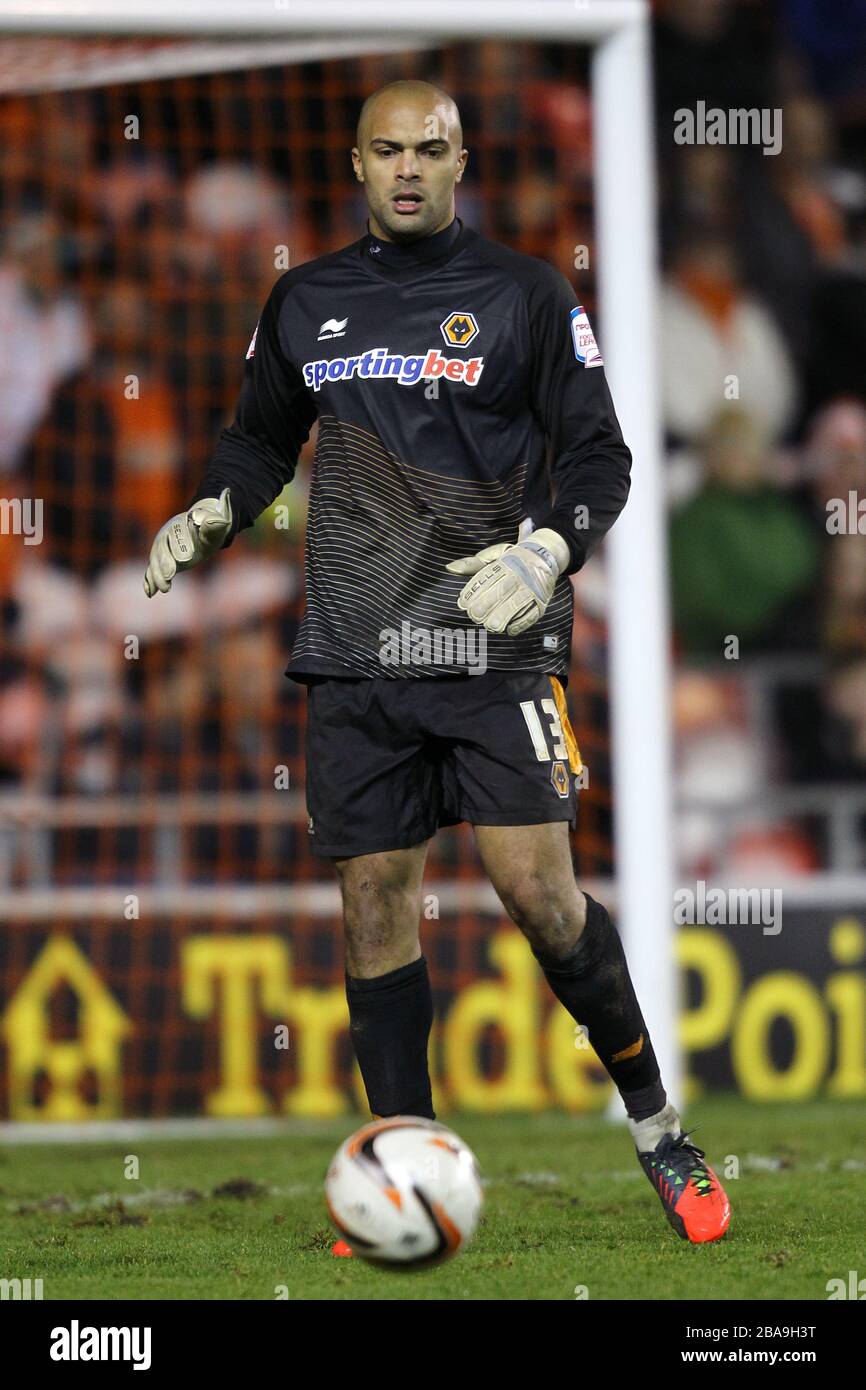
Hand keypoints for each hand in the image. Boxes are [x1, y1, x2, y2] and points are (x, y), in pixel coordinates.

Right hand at [143, 488, 231, 596]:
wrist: (202, 528)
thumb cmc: (209, 527)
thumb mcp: (214, 525)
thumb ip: (214, 524)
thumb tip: (217, 522)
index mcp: (177, 525)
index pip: (174, 536)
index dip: (176, 547)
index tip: (181, 560)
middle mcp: (165, 536)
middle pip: (161, 551)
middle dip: (163, 564)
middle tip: (169, 576)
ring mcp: (161, 550)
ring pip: (156, 563)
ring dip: (157, 576)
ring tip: (164, 589)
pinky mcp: (161, 562)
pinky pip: (153, 571)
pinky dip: (150, 581)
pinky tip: (150, 593)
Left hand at [446, 527, 570, 635]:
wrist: (545, 555)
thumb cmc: (512, 558)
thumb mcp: (493, 555)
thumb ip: (472, 564)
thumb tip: (450, 568)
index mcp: (505, 563)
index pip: (488, 577)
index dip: (475, 591)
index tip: (463, 603)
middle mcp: (519, 575)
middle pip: (502, 590)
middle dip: (487, 604)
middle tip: (474, 616)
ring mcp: (532, 589)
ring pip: (517, 603)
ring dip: (504, 615)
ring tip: (491, 626)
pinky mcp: (541, 600)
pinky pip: (532, 613)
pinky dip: (522, 622)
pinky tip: (510, 629)